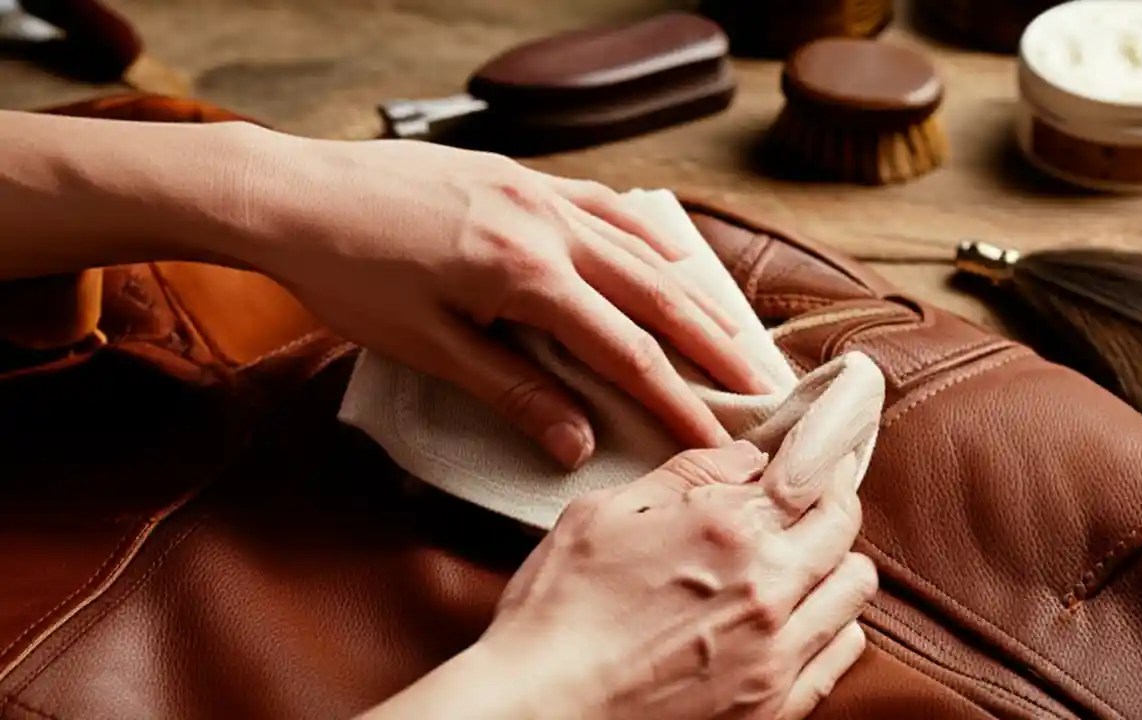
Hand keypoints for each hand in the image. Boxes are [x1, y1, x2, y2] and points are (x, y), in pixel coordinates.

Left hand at [226, 132, 770, 467]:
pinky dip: (647, 232)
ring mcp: (537, 191)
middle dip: (712, 343)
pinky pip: (606, 202)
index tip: (716, 438)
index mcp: (524, 273)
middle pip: (655, 290)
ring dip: (693, 288)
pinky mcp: (521, 177)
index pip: (623, 349)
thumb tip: (575, 441)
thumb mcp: (427, 345)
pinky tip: (670, 253)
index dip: (675, 398)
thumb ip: (510, 390)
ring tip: (734, 328)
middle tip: (760, 385)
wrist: (293, 193)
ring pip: (641, 242)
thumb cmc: (349, 274)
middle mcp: (546, 223)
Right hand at [481, 440, 875, 719]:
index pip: (811, 473)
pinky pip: (844, 650)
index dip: (822, 451)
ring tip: (800, 558)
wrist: (542, 711)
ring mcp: (776, 652)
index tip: (820, 446)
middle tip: (805, 498)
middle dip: (829, 500)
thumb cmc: (557, 611)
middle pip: (844, 525)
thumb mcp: (602, 514)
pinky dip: (833, 621)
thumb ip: (684, 476)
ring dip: (835, 561)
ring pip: (854, 587)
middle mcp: (765, 587)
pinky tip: (800, 614)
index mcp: (725, 528)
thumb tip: (744, 457)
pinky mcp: (775, 704)